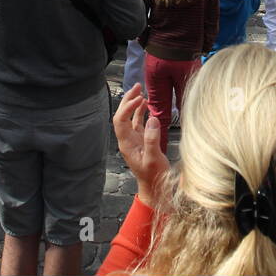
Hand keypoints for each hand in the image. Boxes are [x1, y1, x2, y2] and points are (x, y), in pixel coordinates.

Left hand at [112, 84, 169, 208]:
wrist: (155, 188)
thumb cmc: (154, 176)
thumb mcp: (154, 159)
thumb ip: (152, 139)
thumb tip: (152, 119)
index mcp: (126, 144)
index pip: (120, 121)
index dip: (127, 108)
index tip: (139, 99)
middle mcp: (127, 140)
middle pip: (122, 116)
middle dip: (128, 101)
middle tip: (137, 87)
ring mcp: (134, 139)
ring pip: (130, 118)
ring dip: (134, 104)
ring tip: (141, 91)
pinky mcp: (142, 140)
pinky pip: (138, 123)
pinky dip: (141, 113)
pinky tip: (147, 105)